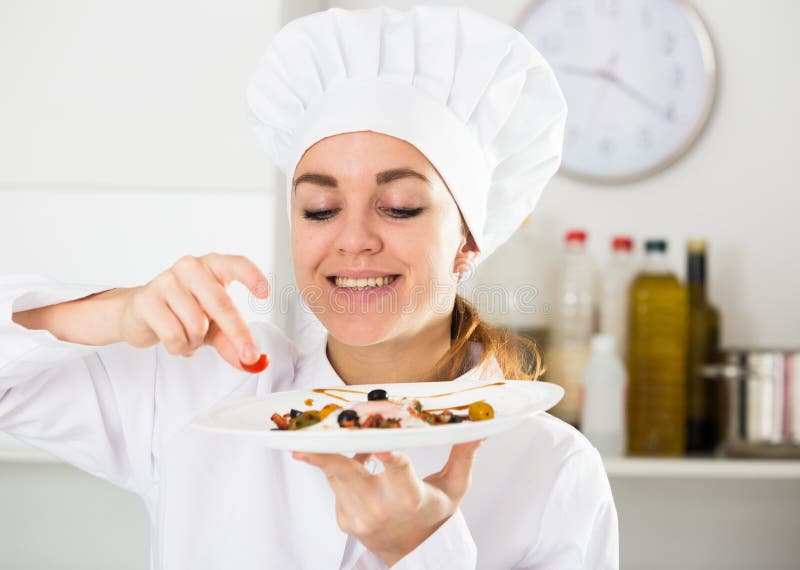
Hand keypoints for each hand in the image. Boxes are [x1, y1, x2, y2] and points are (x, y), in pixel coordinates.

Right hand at [117, 253, 270, 370]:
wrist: (138, 312)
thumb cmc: (182, 312)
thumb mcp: (213, 325)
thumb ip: (232, 341)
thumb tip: (252, 362)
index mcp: (213, 265)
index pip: (236, 264)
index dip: (252, 277)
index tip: (265, 294)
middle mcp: (191, 267)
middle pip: (221, 303)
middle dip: (238, 334)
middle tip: (250, 355)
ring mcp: (167, 281)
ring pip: (196, 324)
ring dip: (196, 341)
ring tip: (188, 335)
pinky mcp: (147, 300)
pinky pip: (174, 335)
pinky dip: (179, 346)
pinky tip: (173, 338)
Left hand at [292, 439, 485, 565]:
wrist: (412, 551)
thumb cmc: (433, 513)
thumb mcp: (454, 487)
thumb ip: (463, 455)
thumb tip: (480, 429)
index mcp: (410, 497)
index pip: (397, 471)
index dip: (387, 456)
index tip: (377, 443)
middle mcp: (380, 508)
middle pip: (347, 475)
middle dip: (324, 455)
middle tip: (302, 441)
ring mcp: (358, 516)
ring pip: (336, 475)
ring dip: (331, 452)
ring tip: (321, 432)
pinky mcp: (344, 519)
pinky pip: (336, 484)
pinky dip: (341, 466)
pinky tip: (353, 455)